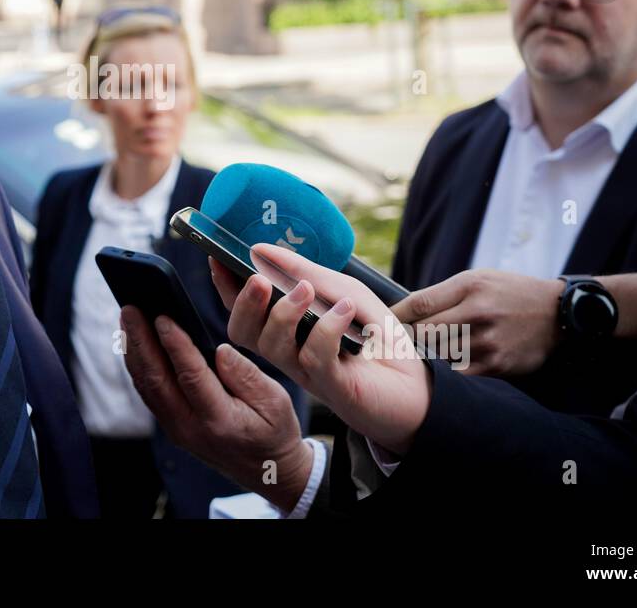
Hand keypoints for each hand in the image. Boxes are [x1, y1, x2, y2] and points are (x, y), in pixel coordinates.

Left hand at [118, 306, 313, 509]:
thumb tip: (220, 349)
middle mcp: (190, 428)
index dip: (175, 345)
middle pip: (157, 381)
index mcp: (220, 420)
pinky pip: (148, 392)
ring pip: (146, 386)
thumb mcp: (276, 402)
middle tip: (130, 308)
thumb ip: (247, 376)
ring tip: (127, 317)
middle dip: (141, 341)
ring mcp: (176, 429)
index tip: (163, 317)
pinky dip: (138, 364)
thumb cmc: (275, 431)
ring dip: (134, 350)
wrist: (267, 472)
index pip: (191, 377)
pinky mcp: (171, 425)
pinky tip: (134, 341)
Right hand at [210, 244, 430, 457]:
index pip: (243, 308)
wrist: (419, 387)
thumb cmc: (377, 337)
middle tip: (260, 279)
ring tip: (304, 289)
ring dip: (284, 312)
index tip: (217, 256)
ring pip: (272, 345)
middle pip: (244, 331)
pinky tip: (344, 310)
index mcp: (287, 329)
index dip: (225, 285)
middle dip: (244, 303)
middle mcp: (289, 351)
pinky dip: (326, 329)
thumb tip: (262, 249)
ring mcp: (307, 371)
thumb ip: (305, 271)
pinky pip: (314, 358)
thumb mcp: (344, 291)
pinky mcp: (333, 386)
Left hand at [390, 269, 562, 376]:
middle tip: (383, 346)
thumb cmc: (509, 292)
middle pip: (423, 333)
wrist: (558, 313)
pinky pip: (459, 373)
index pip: (418, 304)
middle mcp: (477, 314)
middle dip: (402, 340)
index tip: (374, 324)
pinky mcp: (498, 366)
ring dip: (421, 358)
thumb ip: (442, 295)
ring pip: (439, 355)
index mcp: (469, 287)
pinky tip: (434, 372)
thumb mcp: (477, 279)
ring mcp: (488, 343)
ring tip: (403, 362)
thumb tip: (402, 312)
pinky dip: (444, 373)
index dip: (392, 316)